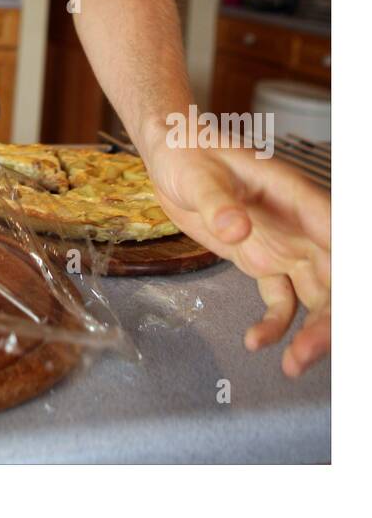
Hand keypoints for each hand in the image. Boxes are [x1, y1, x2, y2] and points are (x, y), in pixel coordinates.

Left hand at [144, 143, 329, 376]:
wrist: (168, 155)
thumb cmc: (186, 153)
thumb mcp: (197, 177)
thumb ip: (217, 204)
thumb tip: (237, 230)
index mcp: (294, 196)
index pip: (337, 230)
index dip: (348, 264)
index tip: (349, 300)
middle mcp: (298, 224)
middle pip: (334, 275)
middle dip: (331, 318)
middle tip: (309, 352)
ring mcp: (283, 245)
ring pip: (316, 295)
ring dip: (312, 331)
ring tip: (293, 365)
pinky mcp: (261, 261)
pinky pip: (281, 300)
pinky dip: (275, 324)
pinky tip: (256, 341)